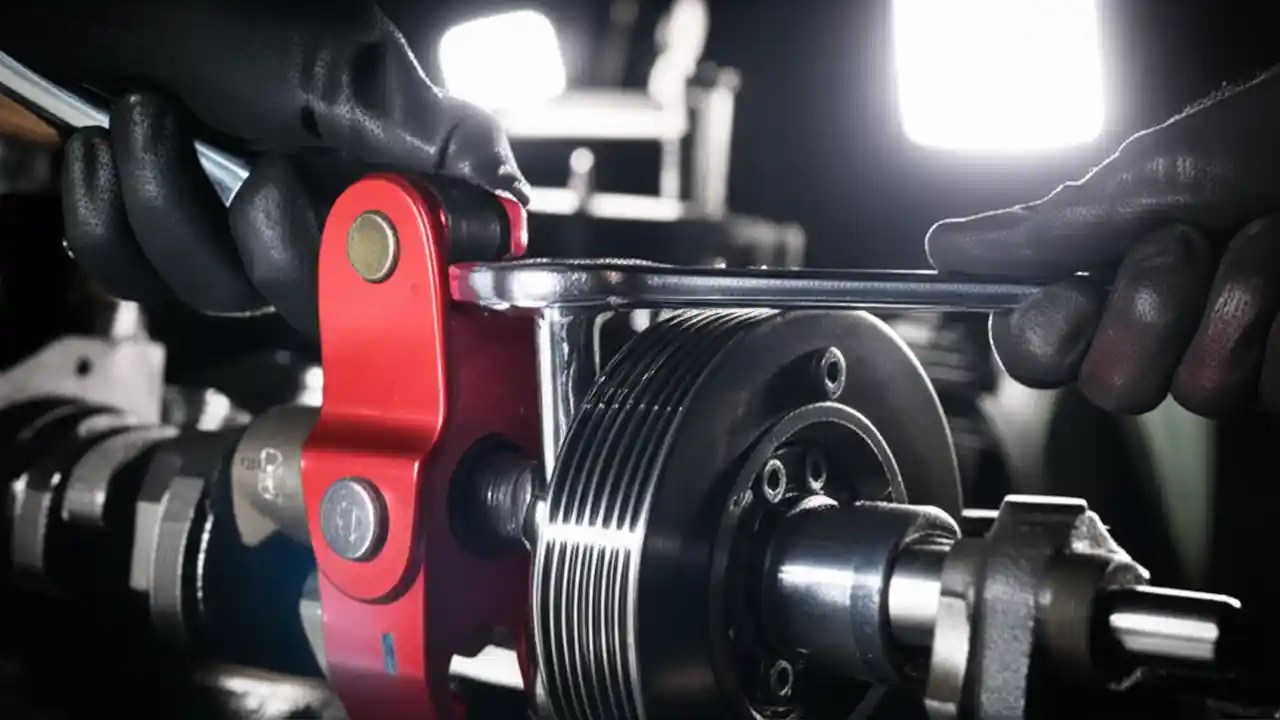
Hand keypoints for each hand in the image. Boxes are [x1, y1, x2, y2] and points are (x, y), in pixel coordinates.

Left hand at [1, 0, 528, 338]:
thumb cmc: (200, 1)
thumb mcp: (337, 64)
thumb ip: (431, 137)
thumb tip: (510, 199)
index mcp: (369, 161)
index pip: (416, 264)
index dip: (403, 285)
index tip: (381, 269)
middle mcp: (309, 196)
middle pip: (312, 305)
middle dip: (269, 244)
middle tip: (256, 168)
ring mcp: (228, 214)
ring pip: (215, 291)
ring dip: (168, 204)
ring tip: (150, 114)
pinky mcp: (152, 224)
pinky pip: (134, 273)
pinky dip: (112, 214)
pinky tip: (111, 148)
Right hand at [926, 70, 1279, 417]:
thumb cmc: (1275, 136)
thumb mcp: (1153, 174)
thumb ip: (1048, 228)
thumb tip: (946, 247)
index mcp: (1112, 279)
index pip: (1034, 352)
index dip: (1050, 330)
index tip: (1076, 289)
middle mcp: (1167, 330)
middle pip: (1111, 388)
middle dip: (1155, 302)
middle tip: (1200, 237)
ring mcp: (1237, 360)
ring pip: (1200, 392)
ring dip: (1244, 298)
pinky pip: (1277, 395)